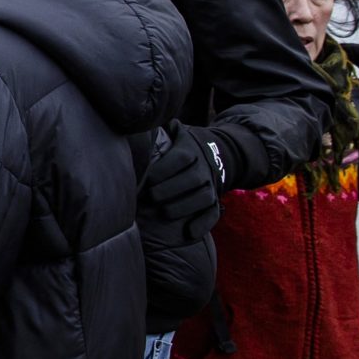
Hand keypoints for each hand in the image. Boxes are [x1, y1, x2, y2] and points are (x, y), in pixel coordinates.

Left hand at [140, 122, 221, 242]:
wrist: (215, 153)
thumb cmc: (180, 146)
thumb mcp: (173, 134)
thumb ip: (160, 131)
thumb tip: (143, 125)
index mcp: (191, 150)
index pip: (179, 159)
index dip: (162, 170)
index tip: (145, 179)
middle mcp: (204, 168)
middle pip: (190, 179)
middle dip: (168, 190)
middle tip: (149, 197)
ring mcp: (211, 185)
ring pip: (202, 197)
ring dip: (182, 207)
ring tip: (163, 213)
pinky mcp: (216, 200)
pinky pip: (214, 213)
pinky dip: (203, 224)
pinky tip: (190, 233)